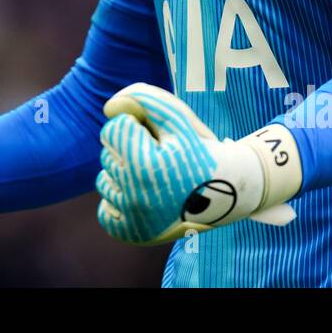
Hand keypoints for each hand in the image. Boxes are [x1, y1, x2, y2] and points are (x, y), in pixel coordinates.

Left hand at [96, 83, 295, 245]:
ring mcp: (133, 219)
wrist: (226, 193)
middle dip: (130, 148)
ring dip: (124, 173)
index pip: (114, 129)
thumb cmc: (200, 149)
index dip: (137, 126)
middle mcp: (136, 197)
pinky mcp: (132, 234)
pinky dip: (120, 201)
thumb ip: (143, 98)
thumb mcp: (178, 116)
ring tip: (155, 176)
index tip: (159, 137)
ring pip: (104, 179)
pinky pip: (105, 210)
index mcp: (146, 167)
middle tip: (161, 157)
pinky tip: (144, 196)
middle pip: (107, 154)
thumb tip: (108, 108)